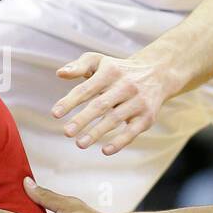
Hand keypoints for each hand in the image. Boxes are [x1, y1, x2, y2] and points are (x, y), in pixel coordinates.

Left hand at [51, 52, 166, 153]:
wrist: (157, 74)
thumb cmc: (118, 70)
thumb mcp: (100, 61)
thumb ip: (79, 66)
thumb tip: (60, 73)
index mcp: (110, 72)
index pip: (87, 88)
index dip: (70, 101)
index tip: (55, 114)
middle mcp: (125, 86)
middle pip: (101, 104)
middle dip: (83, 119)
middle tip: (67, 132)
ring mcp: (137, 102)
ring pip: (115, 119)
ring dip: (97, 133)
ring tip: (80, 143)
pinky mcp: (147, 117)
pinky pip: (132, 131)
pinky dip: (119, 142)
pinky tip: (105, 150)